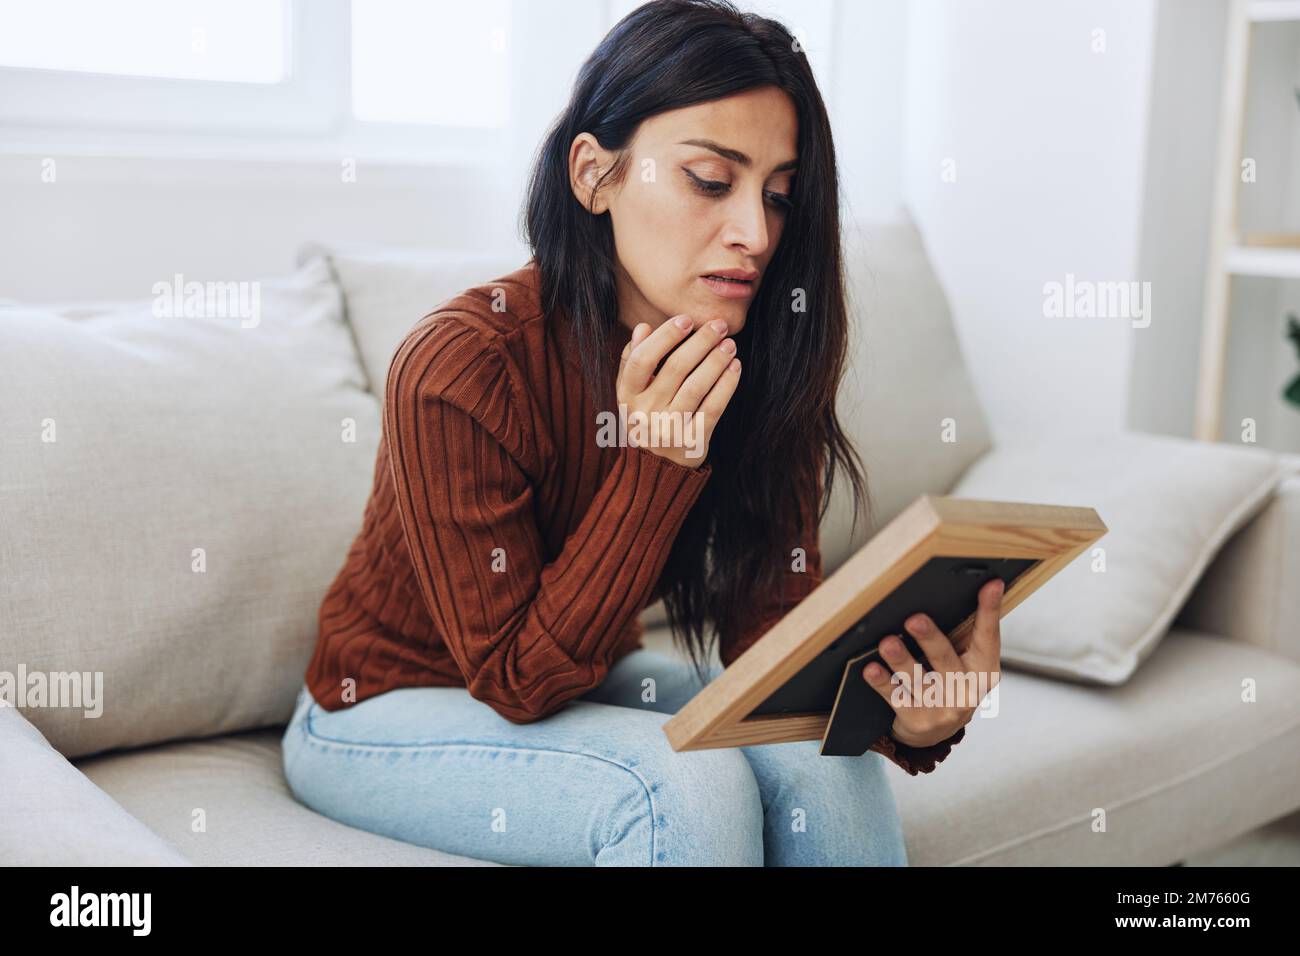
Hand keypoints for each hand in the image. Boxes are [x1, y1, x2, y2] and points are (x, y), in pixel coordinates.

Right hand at [615, 314, 741, 468]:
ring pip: (697, 386)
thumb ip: (633, 360)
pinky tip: (735, 367)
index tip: (686, 320)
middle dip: (700, 342)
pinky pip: (713, 407)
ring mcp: (669, 429)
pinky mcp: (692, 441)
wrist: (658, 468)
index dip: (664, 336)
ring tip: (730, 344)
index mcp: (627, 397)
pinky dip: (726, 384)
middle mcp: (644, 414)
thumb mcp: (631, 393)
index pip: (641, 360)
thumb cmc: (647, 418)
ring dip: (717, 360)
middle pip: (675, 368)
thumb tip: (643, 327)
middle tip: (718, 324)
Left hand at [862, 577, 1003, 747]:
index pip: (989, 636)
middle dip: (930, 639)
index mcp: (983, 670)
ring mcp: (941, 708)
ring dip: (901, 660)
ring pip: (917, 679)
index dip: (990, 610)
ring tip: (887, 644)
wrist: (935, 733)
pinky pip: (895, 697)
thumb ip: (964, 636)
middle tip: (914, 620)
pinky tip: (871, 670)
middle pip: (946, 659)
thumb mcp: (966, 664)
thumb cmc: (950, 686)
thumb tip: (957, 592)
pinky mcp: (917, 720)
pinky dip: (882, 682)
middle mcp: (966, 691)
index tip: (990, 585)